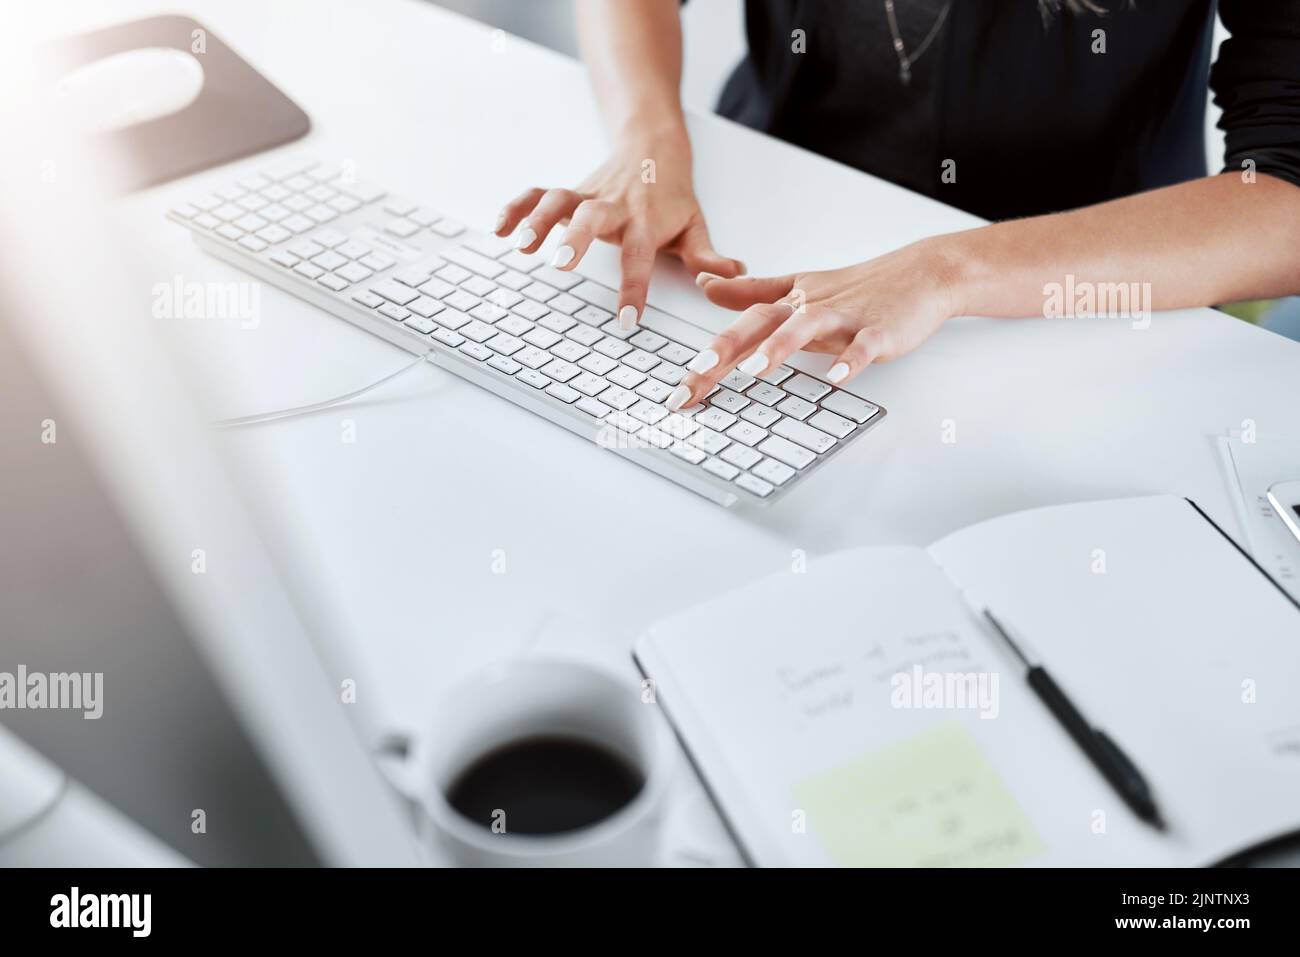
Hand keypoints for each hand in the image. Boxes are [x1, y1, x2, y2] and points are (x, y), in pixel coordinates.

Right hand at [492, 126, 743, 331]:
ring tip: (520, 245)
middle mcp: (614, 207)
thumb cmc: (672, 197)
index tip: (627, 321)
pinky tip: (499, 228)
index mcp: (646, 222)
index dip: (634, 289)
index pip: (641, 258)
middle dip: (576, 239)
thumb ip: (707, 257)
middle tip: (561, 265)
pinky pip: (538, 194)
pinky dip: (516, 207)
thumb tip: (731, 279)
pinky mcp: (569, 192)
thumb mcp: (694, 226)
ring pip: (560, 201)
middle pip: (593, 218)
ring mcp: (588, 197)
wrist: (653, 147)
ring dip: (538, 220)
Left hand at [667, 241, 959, 409]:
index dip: (706, 356)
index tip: (678, 387)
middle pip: (758, 326)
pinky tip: (838, 377)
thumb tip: (706, 286)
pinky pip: (864, 346)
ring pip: (806, 328)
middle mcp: (809, 307)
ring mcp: (845, 318)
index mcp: (789, 302)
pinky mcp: (878, 331)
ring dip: (780, 347)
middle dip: (722, 353)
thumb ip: (752, 291)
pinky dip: (852, 360)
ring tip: (754, 370)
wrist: (921, 273)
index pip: (738, 328)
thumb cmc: (859, 286)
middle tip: (692, 379)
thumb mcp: (799, 286)